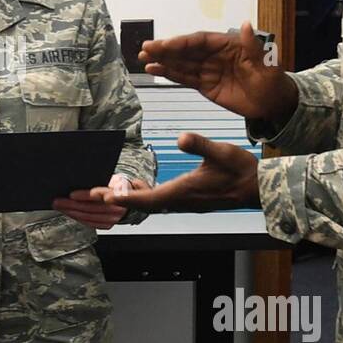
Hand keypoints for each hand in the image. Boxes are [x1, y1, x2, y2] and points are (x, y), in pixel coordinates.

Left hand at [55, 174, 146, 229]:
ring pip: (89, 217)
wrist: (132, 197)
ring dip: (72, 212)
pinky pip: (91, 223)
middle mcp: (117, 207)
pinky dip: (79, 218)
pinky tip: (70, 214)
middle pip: (90, 207)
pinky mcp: (109, 224)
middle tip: (58, 201)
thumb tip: (78, 178)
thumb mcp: (112, 178)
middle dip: (71, 205)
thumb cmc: (118, 185)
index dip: (84, 195)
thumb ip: (99, 180)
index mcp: (119, 192)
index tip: (71, 194)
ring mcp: (113, 218)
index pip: (99, 194)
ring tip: (59, 207)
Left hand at [88, 134, 258, 212]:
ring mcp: (179, 202)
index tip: (104, 196)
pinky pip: (153, 201)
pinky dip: (137, 195)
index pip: (148, 198)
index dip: (126, 197)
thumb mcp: (221, 151)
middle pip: (138, 205)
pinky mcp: (182, 199)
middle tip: (85, 194)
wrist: (256, 187)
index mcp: (183, 191)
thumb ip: (200, 145)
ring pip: (144, 205)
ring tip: (97, 192)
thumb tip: (181, 137)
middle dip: (112, 200)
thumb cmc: (240, 169)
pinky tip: (131, 185)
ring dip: (121, 199)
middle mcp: (177, 201)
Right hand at [141, 21, 296, 123]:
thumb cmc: (274, 82)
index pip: (201, 41)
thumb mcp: (267, 65)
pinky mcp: (205, 85)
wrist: (274, 104)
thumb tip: (247, 24)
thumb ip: (254, 47)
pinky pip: (185, 77)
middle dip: (165, 49)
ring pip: (182, 63)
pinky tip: (155, 71)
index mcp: (229, 44)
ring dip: (163, 61)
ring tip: (144, 59)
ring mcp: (209, 69)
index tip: (166, 44)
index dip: (183, 42)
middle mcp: (215, 55)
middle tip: (146, 48)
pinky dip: (169, 74)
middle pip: (187, 50)